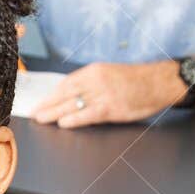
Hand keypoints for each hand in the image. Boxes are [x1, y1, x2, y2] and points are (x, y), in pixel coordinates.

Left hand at [33, 61, 180, 127]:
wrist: (160, 82)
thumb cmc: (137, 80)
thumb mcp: (110, 74)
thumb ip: (92, 83)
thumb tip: (73, 94)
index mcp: (95, 70)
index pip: (67, 82)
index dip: (52, 93)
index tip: (42, 100)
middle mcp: (96, 80)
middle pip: (65, 93)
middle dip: (48, 103)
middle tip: (34, 111)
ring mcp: (103, 94)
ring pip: (73, 104)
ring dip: (54, 112)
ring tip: (41, 119)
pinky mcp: (111, 107)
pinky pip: (87, 114)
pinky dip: (74, 119)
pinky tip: (62, 123)